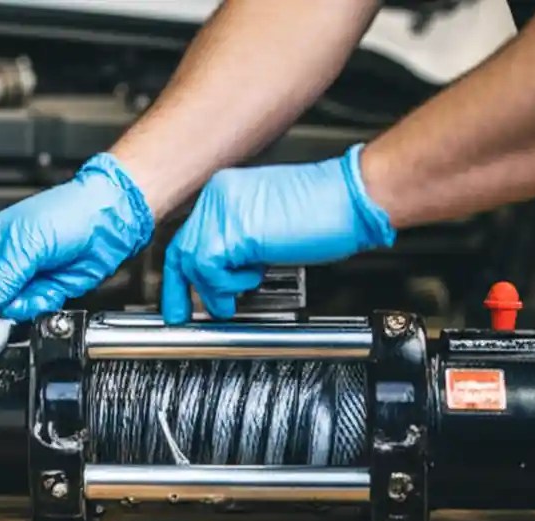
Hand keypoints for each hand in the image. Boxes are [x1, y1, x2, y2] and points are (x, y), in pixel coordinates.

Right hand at [0, 153, 153, 337]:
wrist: (107, 221)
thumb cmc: (68, 213)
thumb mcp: (27, 243)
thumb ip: (1, 277)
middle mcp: (3, 263)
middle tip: (11, 307)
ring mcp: (24, 279)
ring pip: (8, 312)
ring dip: (23, 308)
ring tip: (39, 290)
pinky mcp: (45, 291)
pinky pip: (33, 311)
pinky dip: (42, 306)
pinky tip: (51, 291)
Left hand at [162, 143, 394, 322]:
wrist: (353, 198)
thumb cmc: (327, 212)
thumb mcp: (269, 226)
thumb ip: (241, 246)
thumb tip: (224, 274)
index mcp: (227, 192)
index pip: (189, 235)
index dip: (183, 271)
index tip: (181, 297)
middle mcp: (220, 196)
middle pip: (182, 249)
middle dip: (183, 289)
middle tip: (189, 314)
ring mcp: (225, 210)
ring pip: (194, 261)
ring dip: (218, 288)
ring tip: (242, 292)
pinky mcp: (237, 229)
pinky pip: (211, 267)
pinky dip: (228, 283)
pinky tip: (254, 277)